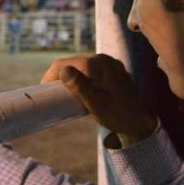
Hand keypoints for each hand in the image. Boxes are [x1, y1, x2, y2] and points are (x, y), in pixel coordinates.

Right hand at [41, 54, 156, 144]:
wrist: (140, 124)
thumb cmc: (118, 116)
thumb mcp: (96, 104)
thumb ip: (80, 86)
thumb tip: (64, 70)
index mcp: (99, 64)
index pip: (66, 63)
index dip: (51, 75)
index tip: (43, 90)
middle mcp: (105, 60)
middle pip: (73, 62)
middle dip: (60, 76)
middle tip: (51, 94)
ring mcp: (110, 64)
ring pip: (81, 66)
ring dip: (70, 77)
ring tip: (62, 93)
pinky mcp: (113, 72)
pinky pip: (91, 70)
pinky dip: (81, 78)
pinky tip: (77, 91)